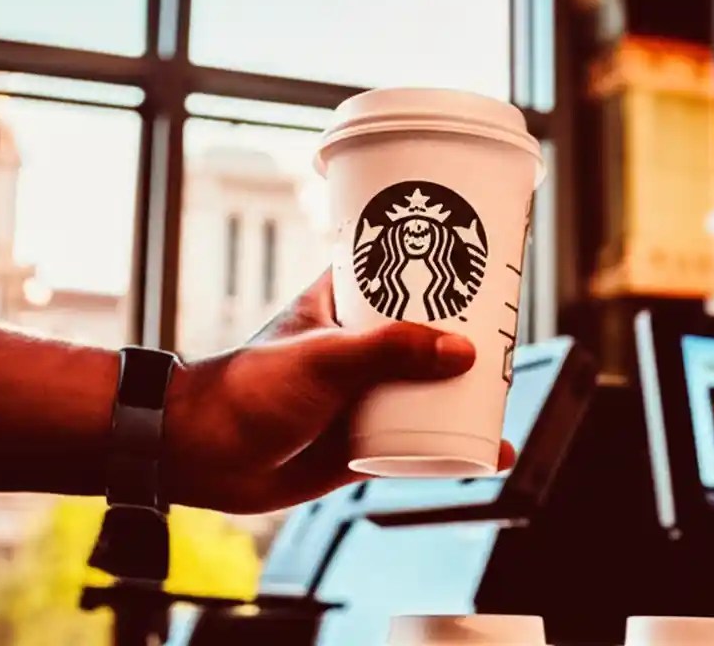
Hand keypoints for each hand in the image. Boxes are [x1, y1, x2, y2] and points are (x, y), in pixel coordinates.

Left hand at [164, 271, 516, 513]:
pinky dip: (455, 446)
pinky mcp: (365, 441)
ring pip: (428, 387)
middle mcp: (358, 347)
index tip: (479, 257)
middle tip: (508, 332)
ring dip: (467, 390)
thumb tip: (463, 353)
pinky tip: (489, 451)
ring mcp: (363, 393)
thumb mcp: (322, 358)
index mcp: (341, 305)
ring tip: (507, 388)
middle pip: (426, 332)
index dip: (435, 261)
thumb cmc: (248, 390)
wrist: (205, 457)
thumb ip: (390, 351)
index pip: (396, 269)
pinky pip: (420, 441)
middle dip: (467, 334)